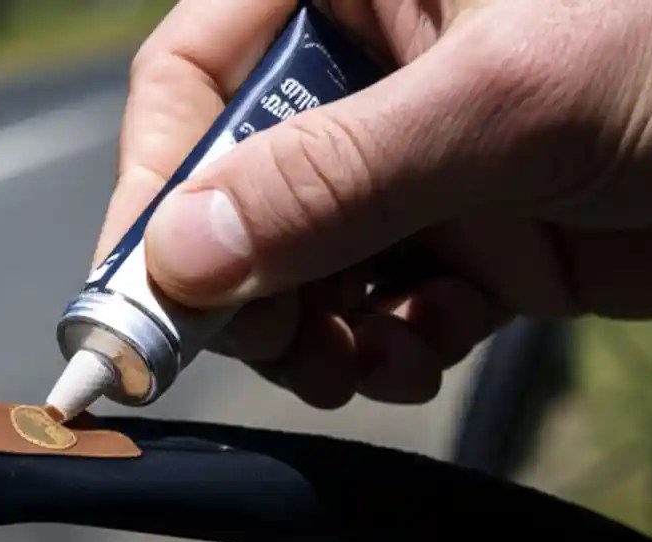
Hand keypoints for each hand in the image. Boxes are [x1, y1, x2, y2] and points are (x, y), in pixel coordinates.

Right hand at [99, 0, 651, 407]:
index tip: (144, 283)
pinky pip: (383, 307)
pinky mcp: (475, 239)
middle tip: (267, 345)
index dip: (155, 177)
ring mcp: (423, 161)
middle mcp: (376, 68)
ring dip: (314, 330)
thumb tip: (182, 253)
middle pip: (238, 187)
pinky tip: (432, 347)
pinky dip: (390, 347)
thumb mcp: (508, 99)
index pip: (197, 73)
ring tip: (359, 364)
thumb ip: (336, 173)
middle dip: (244, 280)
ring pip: (304, 264)